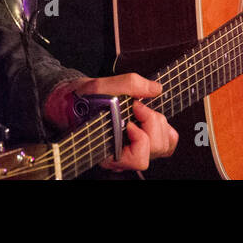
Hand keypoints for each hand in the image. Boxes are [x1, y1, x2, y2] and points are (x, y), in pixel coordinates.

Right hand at [43, 72, 179, 171]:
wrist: (75, 102)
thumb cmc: (82, 100)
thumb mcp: (98, 86)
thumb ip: (128, 85)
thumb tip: (156, 89)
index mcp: (110, 150)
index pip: (138, 158)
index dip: (141, 137)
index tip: (132, 113)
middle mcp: (123, 156)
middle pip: (155, 149)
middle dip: (152, 122)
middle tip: (138, 105)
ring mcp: (134, 150)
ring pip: (163, 146)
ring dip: (158, 123)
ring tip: (142, 110)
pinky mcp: (144, 142)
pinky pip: (167, 143)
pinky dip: (165, 128)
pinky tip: (152, 117)